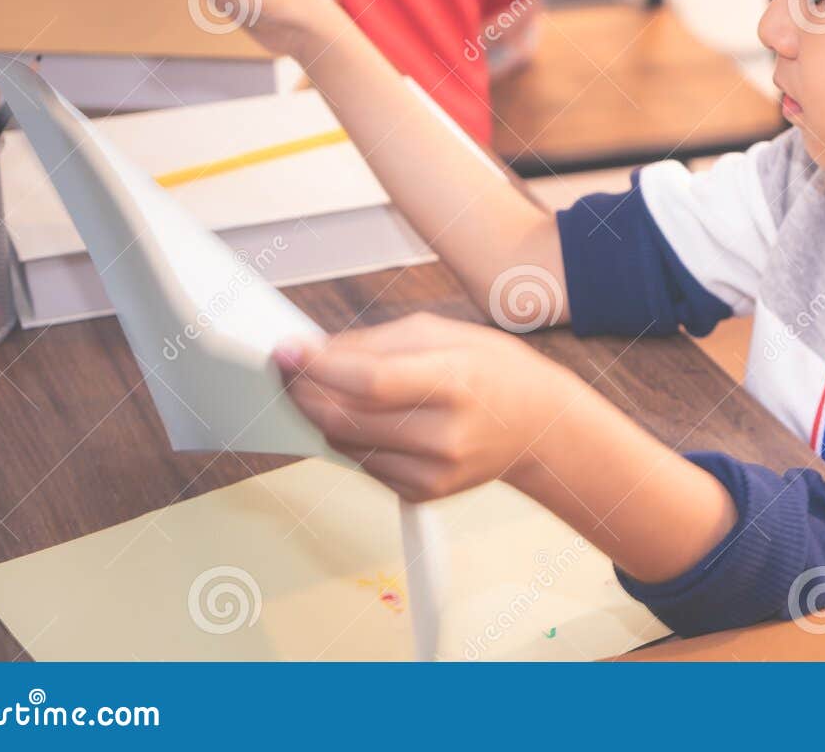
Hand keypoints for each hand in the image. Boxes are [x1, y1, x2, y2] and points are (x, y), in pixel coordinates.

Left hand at [274, 311, 585, 502]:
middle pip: (346, 419)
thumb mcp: (443, 333)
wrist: (538, 425)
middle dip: (303, 392)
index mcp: (454, 382)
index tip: (286, 352)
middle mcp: (445, 434)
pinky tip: (357, 417)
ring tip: (318, 388)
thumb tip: (314, 353)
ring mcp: (435, 471)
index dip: (318, 368)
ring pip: (345, 444)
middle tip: (286, 370)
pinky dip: (348, 439)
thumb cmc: (491, 370)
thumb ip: (376, 343)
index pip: (370, 382)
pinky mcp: (424, 492)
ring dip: (319, 414)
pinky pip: (363, 464)